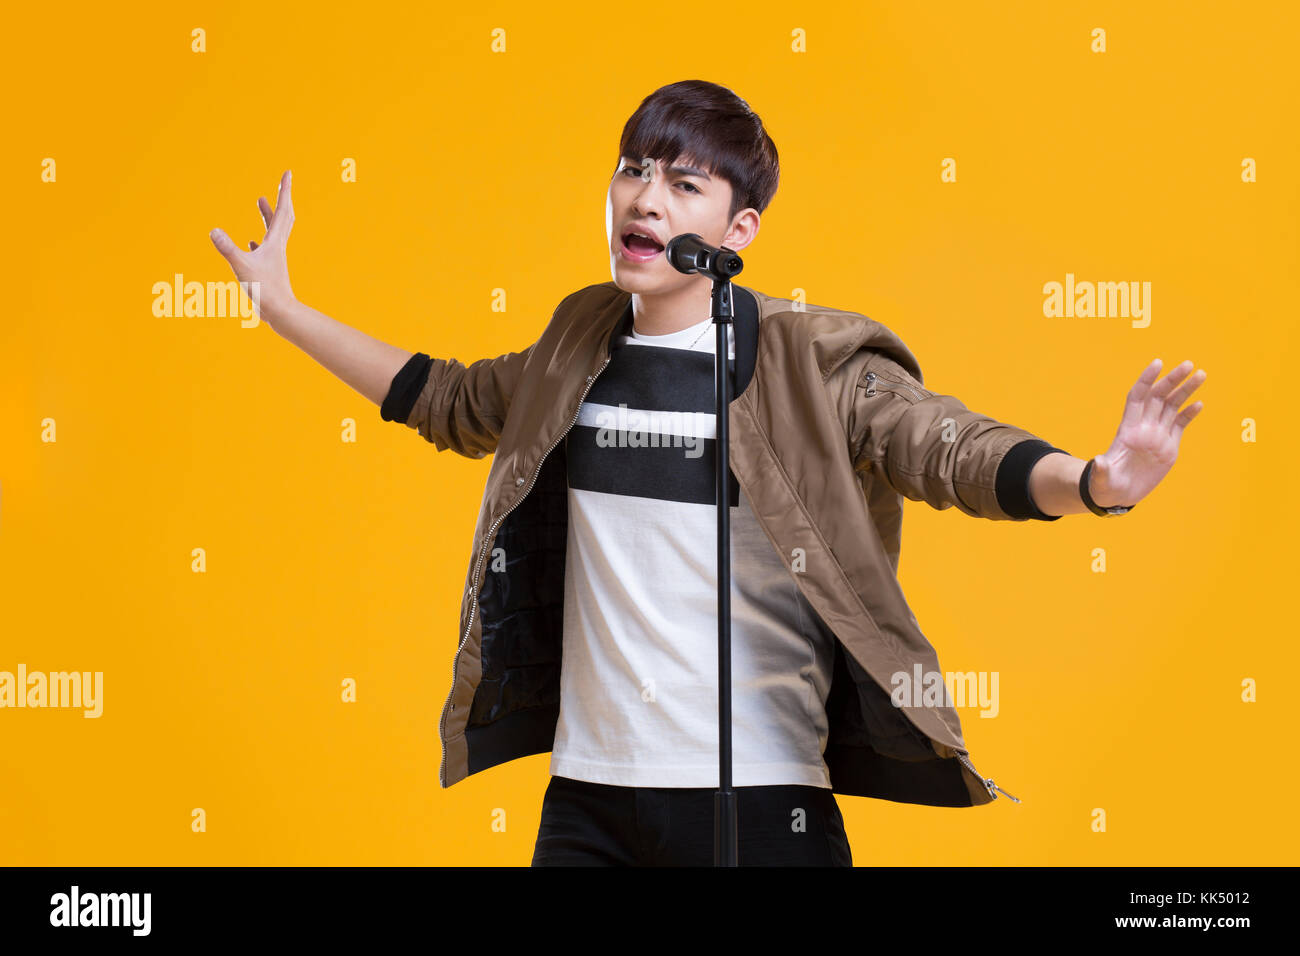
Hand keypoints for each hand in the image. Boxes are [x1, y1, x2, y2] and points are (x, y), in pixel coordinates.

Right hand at [209, 170, 296, 325]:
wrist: (280, 314)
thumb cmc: (264, 291)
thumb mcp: (242, 267)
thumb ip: (227, 249)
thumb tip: (213, 231)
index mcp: (274, 243)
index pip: (282, 210)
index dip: (284, 191)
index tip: (288, 172)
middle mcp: (277, 248)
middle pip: (282, 217)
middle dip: (280, 198)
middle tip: (280, 183)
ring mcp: (275, 259)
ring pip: (274, 232)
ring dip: (269, 215)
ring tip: (261, 202)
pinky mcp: (270, 271)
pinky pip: (265, 250)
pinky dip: (260, 241)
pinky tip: (252, 243)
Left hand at [1089, 359, 1205, 507]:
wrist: (1118, 494)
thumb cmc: (1105, 485)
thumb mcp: (1102, 479)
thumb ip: (1101, 470)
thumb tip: (1098, 462)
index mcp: (1127, 430)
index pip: (1137, 397)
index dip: (1146, 380)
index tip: (1158, 363)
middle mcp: (1143, 428)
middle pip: (1158, 396)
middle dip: (1172, 379)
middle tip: (1189, 364)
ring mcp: (1156, 435)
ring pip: (1172, 406)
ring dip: (1185, 390)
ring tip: (1201, 374)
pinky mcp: (1168, 445)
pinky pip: (1179, 424)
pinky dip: (1189, 413)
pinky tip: (1199, 403)